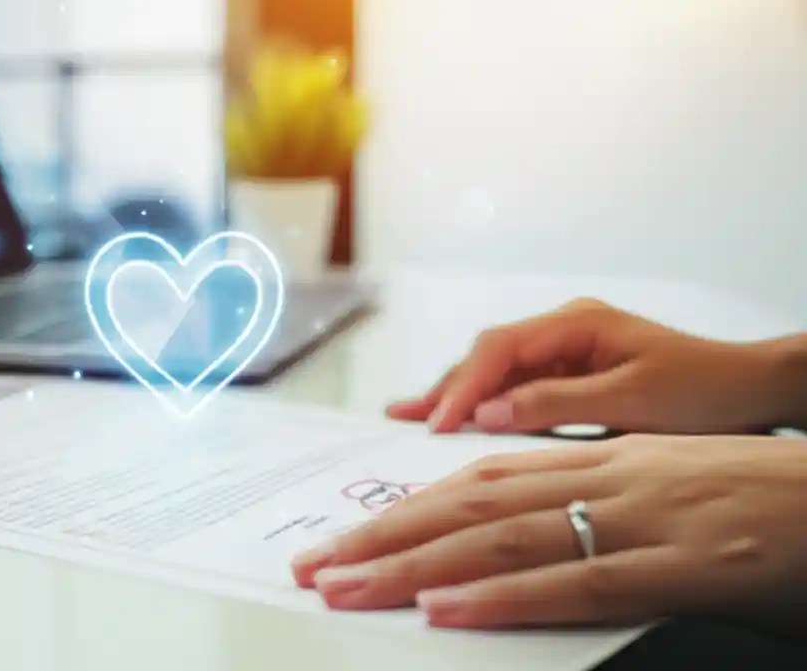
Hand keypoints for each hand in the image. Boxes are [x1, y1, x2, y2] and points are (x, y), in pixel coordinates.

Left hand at [291, 435, 806, 630]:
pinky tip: (448, 611)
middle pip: (470, 504)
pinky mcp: (688, 565)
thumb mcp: (668, 494)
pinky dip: (507, 596)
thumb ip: (593, 510)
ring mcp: (646, 518)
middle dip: (382, 537)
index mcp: (603, 462)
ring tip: (346, 588)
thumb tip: (518, 546)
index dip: (403, 510)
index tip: (343, 539)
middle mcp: (610, 479)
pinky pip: (582, 581)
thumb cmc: (772, 502)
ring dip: (416, 566)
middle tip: (312, 568)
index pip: (479, 481)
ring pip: (506, 538)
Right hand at [387, 298, 806, 434]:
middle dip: (446, 387)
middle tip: (404, 419)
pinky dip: (486, 404)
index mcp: (577, 322)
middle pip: (488, 355)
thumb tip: (487, 412)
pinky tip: (459, 418)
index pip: (499, 348)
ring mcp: (566, 350)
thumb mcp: (630, 402)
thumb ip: (554, 403)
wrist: (752, 390)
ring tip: (411, 417)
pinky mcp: (571, 374)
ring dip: (458, 395)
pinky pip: (516, 387)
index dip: (464, 385)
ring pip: (496, 370)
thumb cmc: (704, 390)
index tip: (440, 422)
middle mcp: (565, 329)